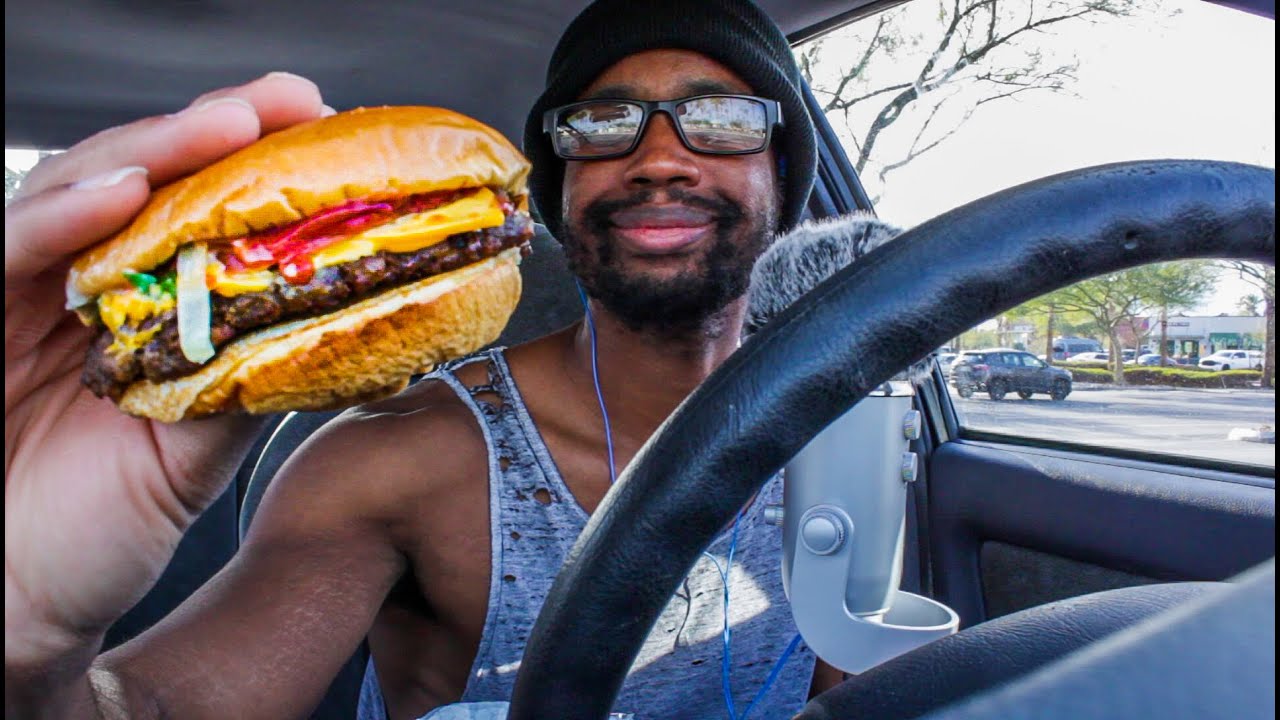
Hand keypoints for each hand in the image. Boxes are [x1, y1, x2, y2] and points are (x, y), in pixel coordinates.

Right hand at [4, 73, 329, 679]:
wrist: (13, 612)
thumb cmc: (91, 537)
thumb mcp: (190, 456)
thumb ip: (244, 385)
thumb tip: (333, 328)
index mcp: (134, 314)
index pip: (189, 217)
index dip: (248, 170)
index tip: (319, 132)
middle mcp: (74, 291)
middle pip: (139, 186)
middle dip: (210, 136)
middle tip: (281, 103)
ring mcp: (15, 296)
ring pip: (75, 196)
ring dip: (152, 153)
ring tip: (225, 126)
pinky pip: (4, 249)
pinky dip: (60, 217)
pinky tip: (121, 193)